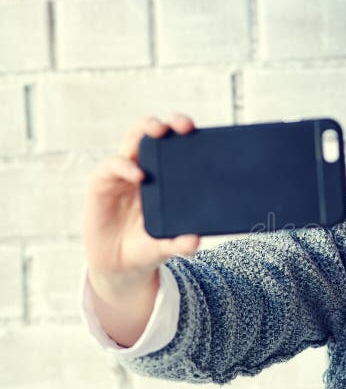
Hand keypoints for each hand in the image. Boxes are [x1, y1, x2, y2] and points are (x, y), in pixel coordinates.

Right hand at [83, 114, 200, 289]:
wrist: (119, 266)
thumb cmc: (147, 246)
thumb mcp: (166, 246)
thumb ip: (180, 243)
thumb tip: (195, 241)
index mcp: (164, 177)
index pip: (175, 145)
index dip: (185, 133)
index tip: (200, 131)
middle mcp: (143, 168)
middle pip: (153, 133)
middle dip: (168, 122)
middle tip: (183, 125)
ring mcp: (122, 174)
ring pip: (132, 139)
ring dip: (145, 128)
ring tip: (159, 131)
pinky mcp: (101, 184)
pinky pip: (110, 166)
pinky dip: (124, 166)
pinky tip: (139, 175)